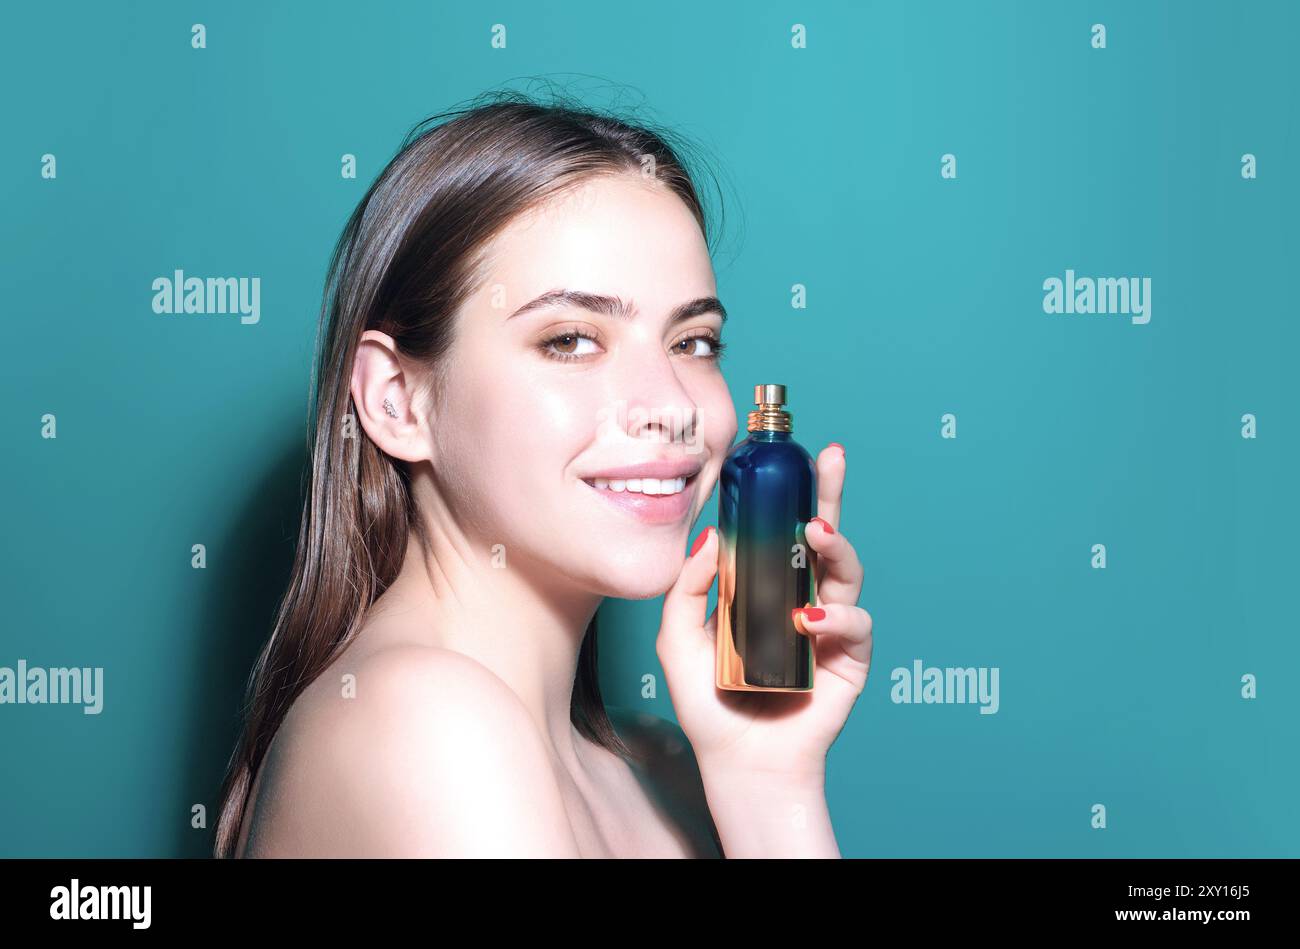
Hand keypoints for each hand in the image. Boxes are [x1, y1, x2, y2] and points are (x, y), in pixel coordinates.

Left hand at [656, 443, 872, 781]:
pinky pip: (855, 626)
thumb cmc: (709, 703)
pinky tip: (808, 620)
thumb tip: (713, 537)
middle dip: (829, 493)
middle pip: (822, 537)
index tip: (784, 455)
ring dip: (835, 546)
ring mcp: (829, 628)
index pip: (778, 532)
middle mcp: (802, 599)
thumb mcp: (678, 637)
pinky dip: (836, 618)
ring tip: (816, 533)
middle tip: (830, 458)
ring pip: (846, 571)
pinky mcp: (848, 660)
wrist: (738, 763)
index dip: (785, 494)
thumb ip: (688, 588)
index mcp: (765, 589)